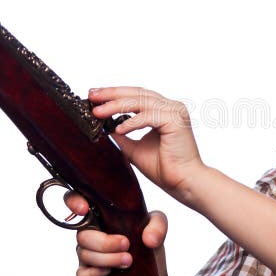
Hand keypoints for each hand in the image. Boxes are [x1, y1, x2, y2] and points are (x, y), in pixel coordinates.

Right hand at [66, 193, 168, 275]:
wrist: (153, 268)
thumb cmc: (148, 238)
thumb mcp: (158, 225)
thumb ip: (157, 224)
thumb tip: (148, 239)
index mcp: (100, 213)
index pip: (74, 199)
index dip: (73, 202)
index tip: (85, 209)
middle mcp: (90, 231)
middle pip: (82, 235)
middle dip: (104, 242)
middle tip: (126, 244)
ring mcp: (87, 252)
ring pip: (84, 255)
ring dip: (107, 259)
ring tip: (128, 260)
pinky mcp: (90, 272)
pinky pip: (81, 275)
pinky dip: (95, 274)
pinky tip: (110, 273)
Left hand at [89, 86, 204, 203]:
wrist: (183, 182)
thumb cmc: (165, 168)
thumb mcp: (135, 148)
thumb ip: (122, 135)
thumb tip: (104, 127)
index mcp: (164, 111)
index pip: (137, 96)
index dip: (115, 94)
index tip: (95, 96)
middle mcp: (171, 107)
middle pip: (137, 93)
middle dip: (112, 94)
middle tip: (92, 95)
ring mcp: (175, 111)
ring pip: (141, 101)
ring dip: (116, 105)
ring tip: (98, 112)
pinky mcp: (175, 120)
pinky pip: (148, 116)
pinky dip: (131, 122)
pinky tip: (118, 129)